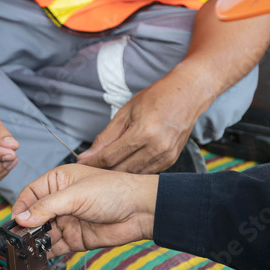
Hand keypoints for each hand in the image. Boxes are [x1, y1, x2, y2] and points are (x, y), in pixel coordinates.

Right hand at [10, 164, 157, 254]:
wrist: (140, 211)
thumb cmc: (115, 190)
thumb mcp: (75, 194)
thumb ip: (46, 207)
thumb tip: (22, 218)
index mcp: (58, 181)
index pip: (30, 194)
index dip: (21, 207)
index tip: (15, 221)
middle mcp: (60, 201)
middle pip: (34, 216)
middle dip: (26, 227)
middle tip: (18, 238)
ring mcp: (67, 220)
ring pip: (43, 233)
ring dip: (35, 241)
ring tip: (27, 249)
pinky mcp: (75, 238)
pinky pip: (55, 247)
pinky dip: (46, 253)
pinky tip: (39, 256)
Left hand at [78, 72, 206, 172]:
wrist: (188, 94)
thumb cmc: (156, 98)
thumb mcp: (126, 112)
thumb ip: (106, 136)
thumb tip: (88, 155)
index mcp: (144, 132)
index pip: (110, 157)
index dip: (93, 162)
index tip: (81, 163)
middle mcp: (157, 147)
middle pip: (121, 170)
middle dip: (102, 172)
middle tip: (89, 169)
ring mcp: (166, 156)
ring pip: (134, 175)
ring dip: (117, 175)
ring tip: (103, 171)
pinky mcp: (171, 160)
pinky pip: (146, 173)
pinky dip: (133, 172)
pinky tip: (123, 167)